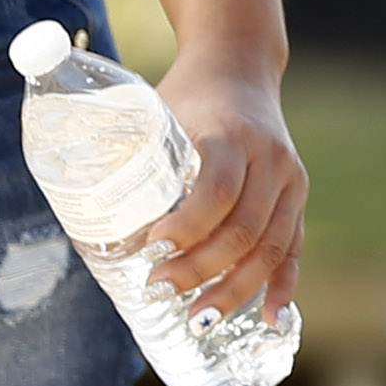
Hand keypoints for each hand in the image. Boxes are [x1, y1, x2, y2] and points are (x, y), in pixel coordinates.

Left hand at [133, 56, 305, 323]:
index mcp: (231, 135)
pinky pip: (295, 246)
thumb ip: (136, 161)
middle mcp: (268, 158)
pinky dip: (283, 284)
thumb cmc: (188, 95)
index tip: (151, 250)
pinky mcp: (298, 193)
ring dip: (235, 289)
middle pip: (242, 229)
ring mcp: (290, 177)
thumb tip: (87, 228)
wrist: (239, 65)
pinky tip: (270, 319)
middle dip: (200, 270)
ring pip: (271, 246)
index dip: (186, 229)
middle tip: (159, 290)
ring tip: (199, 320)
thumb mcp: (160, 114)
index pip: (216, 192)